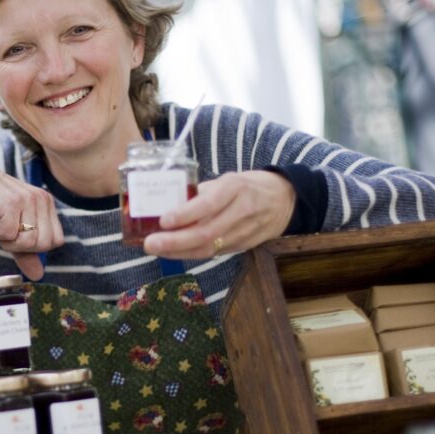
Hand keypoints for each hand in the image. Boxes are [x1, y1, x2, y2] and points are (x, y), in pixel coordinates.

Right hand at [0, 153, 64, 279]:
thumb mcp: (11, 230)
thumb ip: (26, 252)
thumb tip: (39, 275)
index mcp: (47, 204)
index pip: (56, 241)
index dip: (34, 246)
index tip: (17, 233)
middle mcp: (42, 200)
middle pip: (43, 244)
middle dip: (20, 245)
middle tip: (5, 228)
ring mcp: (29, 199)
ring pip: (28, 242)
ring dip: (7, 239)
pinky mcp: (12, 202)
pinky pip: (10, 235)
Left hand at [143, 171, 294, 258]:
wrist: (284, 200)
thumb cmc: (247, 186)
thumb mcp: (227, 180)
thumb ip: (202, 192)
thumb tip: (168, 203)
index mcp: (236, 187)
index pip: (209, 203)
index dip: (186, 214)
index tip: (163, 220)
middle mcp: (241, 211)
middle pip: (207, 232)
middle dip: (175, 241)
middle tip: (150, 243)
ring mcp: (244, 232)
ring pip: (209, 247)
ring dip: (178, 251)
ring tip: (155, 249)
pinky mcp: (244, 246)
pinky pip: (213, 253)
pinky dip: (190, 254)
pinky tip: (172, 252)